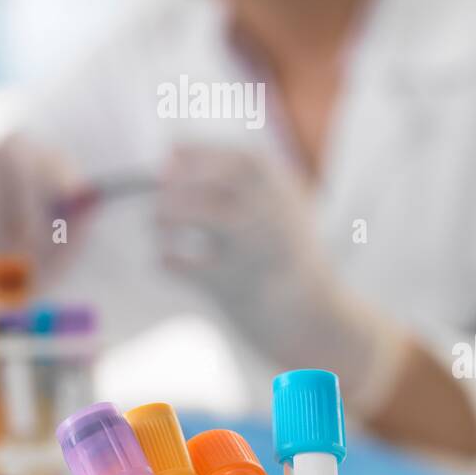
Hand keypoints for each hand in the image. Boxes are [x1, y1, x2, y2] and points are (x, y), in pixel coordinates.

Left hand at [156, 144, 406, 412]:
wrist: (318, 323)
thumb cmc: (287, 264)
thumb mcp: (284, 215)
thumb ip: (247, 190)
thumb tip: (184, 164)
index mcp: (286, 195)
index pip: (243, 159)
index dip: (201, 150)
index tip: (169, 152)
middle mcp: (275, 217)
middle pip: (224, 180)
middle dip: (184, 177)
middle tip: (158, 186)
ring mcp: (258, 252)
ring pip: (210, 217)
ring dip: (172, 215)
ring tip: (156, 224)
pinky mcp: (236, 288)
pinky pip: (192, 268)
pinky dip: (169, 262)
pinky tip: (162, 260)